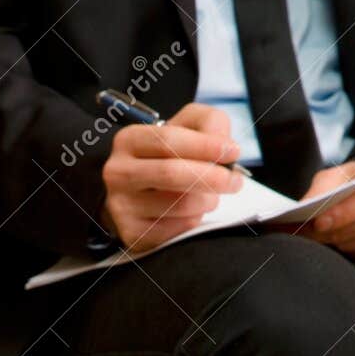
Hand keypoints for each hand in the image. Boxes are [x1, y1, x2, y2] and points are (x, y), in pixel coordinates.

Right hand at [98, 103, 244, 251]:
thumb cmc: (170, 157)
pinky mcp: (132, 233)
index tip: (233, 151)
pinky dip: (195, 219)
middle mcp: (118, 172)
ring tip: (210, 195)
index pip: (167, 141)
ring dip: (207, 200)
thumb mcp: (188, 127)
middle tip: (236, 181)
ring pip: (179, 204)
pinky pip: (177, 228)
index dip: (205, 146)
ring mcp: (122, 205)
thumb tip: (223, 146)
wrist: (144, 195)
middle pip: (170, 173)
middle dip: (212, 177)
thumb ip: (209, 123)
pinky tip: (193, 212)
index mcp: (128, 140)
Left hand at [294, 158, 354, 255]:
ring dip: (330, 241)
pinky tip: (334, 240)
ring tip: (311, 234)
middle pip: (354, 229)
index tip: (317, 222)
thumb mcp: (344, 172)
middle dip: (324, 232)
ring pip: (352, 245)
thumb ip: (323, 187)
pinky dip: (342, 247)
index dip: (339, 215)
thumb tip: (300, 209)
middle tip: (299, 232)